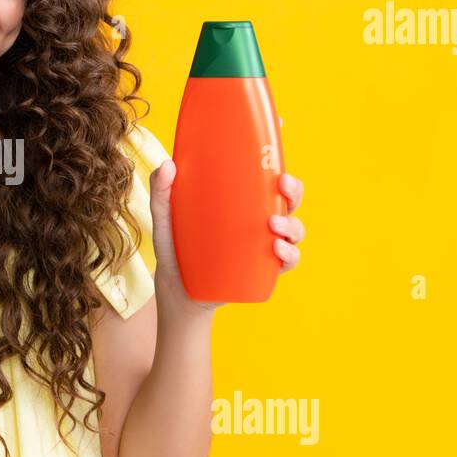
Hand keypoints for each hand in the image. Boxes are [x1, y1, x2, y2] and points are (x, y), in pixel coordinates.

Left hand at [146, 160, 305, 314]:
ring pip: (293, 232)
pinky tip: (277, 250)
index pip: (269, 183)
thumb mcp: (165, 219)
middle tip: (281, 187)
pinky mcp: (263, 272)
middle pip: (288, 203)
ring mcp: (263, 248)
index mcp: (241, 204)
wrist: (175, 291)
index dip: (281, 172)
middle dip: (294, 193)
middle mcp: (258, 223)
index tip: (278, 167)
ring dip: (292, 226)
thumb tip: (167, 164)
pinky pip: (287, 263)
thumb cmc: (174, 249)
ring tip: (273, 226)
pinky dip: (290, 255)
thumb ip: (162, 192)